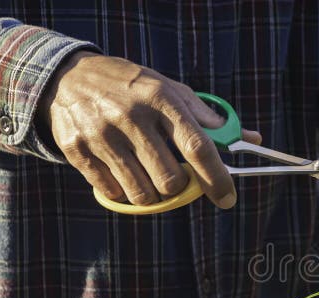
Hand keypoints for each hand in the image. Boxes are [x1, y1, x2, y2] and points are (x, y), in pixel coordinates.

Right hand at [37, 51, 260, 207]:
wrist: (67, 76)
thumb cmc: (133, 87)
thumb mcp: (170, 91)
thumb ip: (210, 118)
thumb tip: (251, 138)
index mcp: (161, 98)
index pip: (197, 147)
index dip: (217, 178)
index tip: (228, 199)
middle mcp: (131, 116)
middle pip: (171, 179)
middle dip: (180, 187)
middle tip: (175, 178)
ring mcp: (101, 134)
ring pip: (143, 193)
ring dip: (153, 194)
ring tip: (148, 175)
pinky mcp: (77, 150)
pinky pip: (113, 193)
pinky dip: (124, 192)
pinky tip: (123, 172)